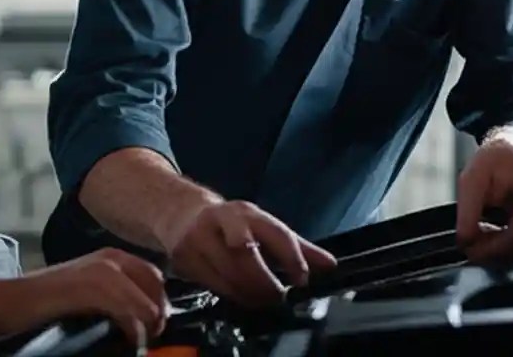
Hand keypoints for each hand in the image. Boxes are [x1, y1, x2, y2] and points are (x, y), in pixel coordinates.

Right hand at [25, 247, 168, 346]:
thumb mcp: (86, 288)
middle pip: (157, 290)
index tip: (153, 326)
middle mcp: (112, 258)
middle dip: (157, 315)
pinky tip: (126, 341)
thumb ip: (115, 292)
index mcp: (112, 255)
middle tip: (148, 337)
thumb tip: (146, 314)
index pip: (155, 277)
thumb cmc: (45, 301)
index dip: (158, 303)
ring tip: (136, 343)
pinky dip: (134, 333)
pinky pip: (131, 315)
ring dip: (147, 328)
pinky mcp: (93, 290)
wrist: (8, 302)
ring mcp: (104, 272)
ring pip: (148, 306)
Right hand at [158, 199, 337, 306]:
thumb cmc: (232, 224)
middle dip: (264, 279)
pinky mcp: (185, 255)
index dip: (292, 257)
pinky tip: (242, 297)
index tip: (302, 279)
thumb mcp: (264, 228)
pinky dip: (231, 294)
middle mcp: (224, 220)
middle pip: (246, 251)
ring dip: (249, 291)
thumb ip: (297, 247)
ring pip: (228, 270)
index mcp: (250, 213)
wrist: (183, 214)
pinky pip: (212, 282)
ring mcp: (201, 237)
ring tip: (262, 299)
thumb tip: (330, 264)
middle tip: (279, 295)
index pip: (276, 233)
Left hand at [455, 127, 512, 262]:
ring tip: (488, 238)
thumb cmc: (495, 161)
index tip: (473, 250)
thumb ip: (467, 212)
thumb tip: (466, 242)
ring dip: (511, 250)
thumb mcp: (472, 178)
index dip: (494, 247)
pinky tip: (503, 235)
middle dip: (500, 252)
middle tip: (476, 249)